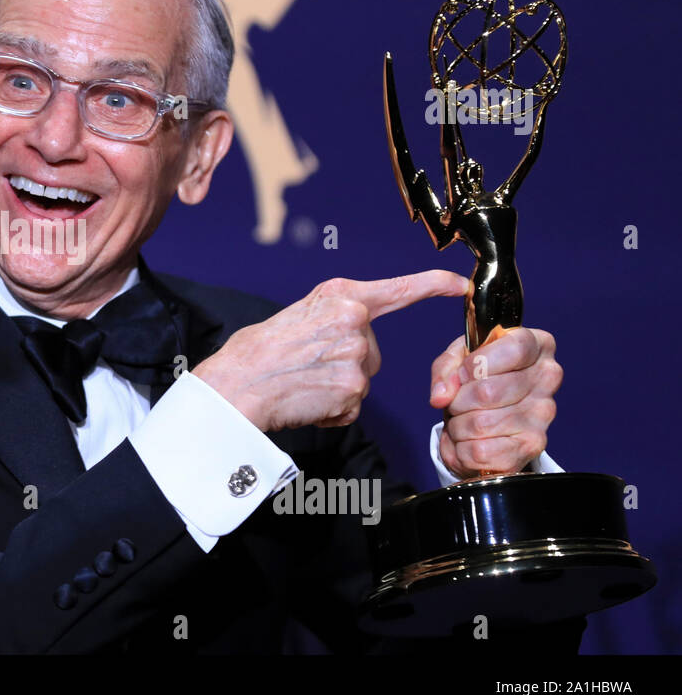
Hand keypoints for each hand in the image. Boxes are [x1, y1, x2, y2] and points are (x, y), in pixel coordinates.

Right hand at [193, 271, 468, 431]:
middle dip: (346, 361)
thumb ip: (330, 318)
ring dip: (337, 387)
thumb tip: (347, 335)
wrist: (235, 385)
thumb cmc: (255, 353)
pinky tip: (306, 400)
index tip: (460, 284)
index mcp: (339, 295)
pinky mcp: (355, 390)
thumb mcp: (295, 315)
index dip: (433, 285)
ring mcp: (357, 356)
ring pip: (361, 379)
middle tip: (305, 365)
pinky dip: (332, 410)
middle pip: (371, 349)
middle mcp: (354, 320)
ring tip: (301, 383)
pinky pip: (352, 407)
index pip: (398, 290)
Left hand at [429, 327, 561, 477]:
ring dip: (458, 425)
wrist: (486, 420)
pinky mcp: (532, 446)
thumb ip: (446, 369)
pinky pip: (480, 451)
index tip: (463, 373)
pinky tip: (471, 440)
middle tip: (459, 402)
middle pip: (488, 391)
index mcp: (537, 345)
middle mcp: (548, 378)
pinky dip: (463, 449)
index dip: (478, 364)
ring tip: (465, 420)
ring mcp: (543, 414)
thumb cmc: (475, 382)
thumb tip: (442, 396)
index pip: (515, 349)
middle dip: (459, 400)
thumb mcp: (456, 361)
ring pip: (480, 424)